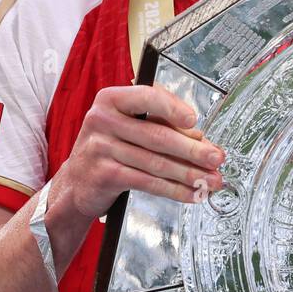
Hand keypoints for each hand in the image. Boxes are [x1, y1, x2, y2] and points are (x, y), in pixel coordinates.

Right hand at [55, 83, 224, 220]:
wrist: (76, 182)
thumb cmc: (109, 149)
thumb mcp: (129, 128)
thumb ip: (162, 126)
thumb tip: (201, 139)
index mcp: (112, 100)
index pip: (147, 97)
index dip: (172, 107)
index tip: (194, 120)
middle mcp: (102, 120)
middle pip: (157, 135)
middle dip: (193, 150)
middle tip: (216, 158)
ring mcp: (101, 148)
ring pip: (156, 162)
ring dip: (189, 174)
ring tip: (211, 180)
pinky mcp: (105, 174)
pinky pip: (148, 182)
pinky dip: (174, 189)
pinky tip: (191, 194)